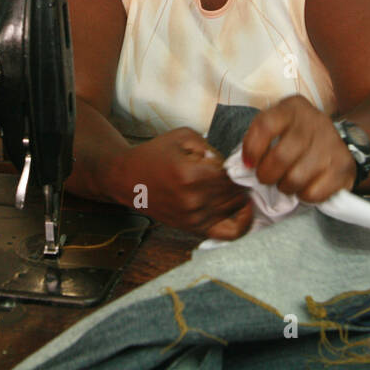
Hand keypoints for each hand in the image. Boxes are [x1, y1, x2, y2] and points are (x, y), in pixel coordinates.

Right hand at [117, 128, 252, 240]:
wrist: (127, 179)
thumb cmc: (153, 155)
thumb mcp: (182, 137)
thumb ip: (210, 146)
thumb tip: (230, 163)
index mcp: (190, 174)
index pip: (231, 174)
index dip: (238, 168)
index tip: (237, 163)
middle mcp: (192, 200)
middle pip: (235, 192)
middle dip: (241, 181)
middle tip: (241, 174)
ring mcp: (193, 217)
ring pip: (234, 209)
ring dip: (240, 196)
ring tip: (238, 186)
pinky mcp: (192, 227)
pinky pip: (228, 232)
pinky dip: (241, 223)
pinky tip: (242, 209)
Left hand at [241, 95, 356, 203]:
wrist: (340, 141)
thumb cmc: (299, 135)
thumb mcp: (279, 124)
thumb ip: (259, 136)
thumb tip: (247, 163)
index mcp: (293, 107)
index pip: (265, 125)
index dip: (251, 149)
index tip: (248, 163)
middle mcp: (314, 122)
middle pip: (280, 157)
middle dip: (266, 174)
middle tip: (267, 177)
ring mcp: (331, 144)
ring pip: (295, 178)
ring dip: (285, 186)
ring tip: (287, 181)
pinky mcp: (343, 167)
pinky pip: (313, 193)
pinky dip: (304, 195)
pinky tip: (305, 185)